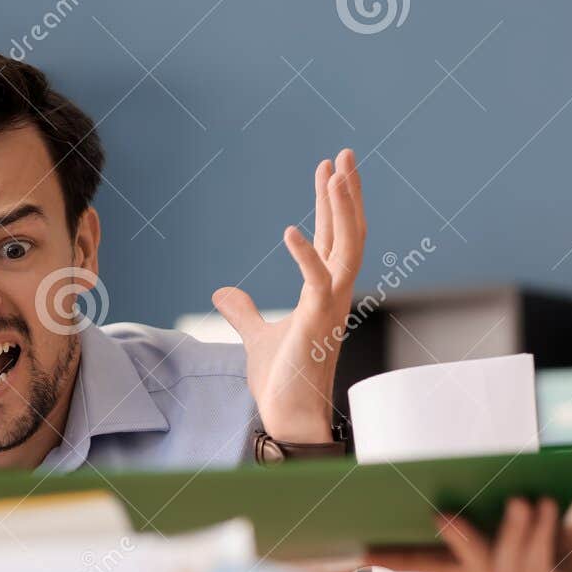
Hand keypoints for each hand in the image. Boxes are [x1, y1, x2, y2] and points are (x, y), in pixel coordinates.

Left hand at [213, 149, 364, 443]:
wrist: (288, 417)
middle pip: (348, 233)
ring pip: (347, 247)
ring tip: (337, 173)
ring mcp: (330, 306)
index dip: (331, 204)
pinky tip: (291, 229)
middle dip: (346, 193)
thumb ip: (243, 312)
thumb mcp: (255, 337)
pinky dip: (305, 255)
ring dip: (342, 209)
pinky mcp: (317, 322)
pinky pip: (318, 281)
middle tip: (344, 154)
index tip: (328, 170)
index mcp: (323, 293)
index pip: (332, 238)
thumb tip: (223, 292)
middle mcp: (335, 294)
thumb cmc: (281, 381)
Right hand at [368, 492, 571, 571]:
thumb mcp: (556, 503)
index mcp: (511, 563)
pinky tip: (539, 509)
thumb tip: (468, 489)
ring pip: (498, 570)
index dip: (404, 557)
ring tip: (521, 498)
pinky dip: (532, 539)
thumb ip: (515, 505)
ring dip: (507, 531)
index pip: (446, 562)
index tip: (360, 548)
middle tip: (425, 512)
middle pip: (458, 568)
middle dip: (429, 549)